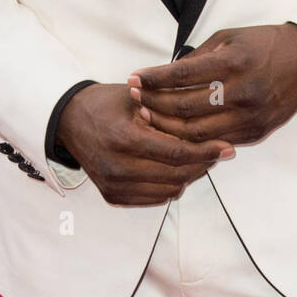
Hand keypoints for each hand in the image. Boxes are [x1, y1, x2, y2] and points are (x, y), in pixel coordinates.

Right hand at [57, 82, 234, 206]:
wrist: (69, 120)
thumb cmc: (106, 103)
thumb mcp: (137, 97)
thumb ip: (169, 110)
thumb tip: (210, 118)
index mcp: (124, 137)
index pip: (176, 153)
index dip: (206, 152)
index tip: (227, 147)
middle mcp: (117, 166)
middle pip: (176, 175)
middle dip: (203, 165)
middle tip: (220, 152)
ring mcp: (113, 185)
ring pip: (168, 190)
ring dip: (189, 177)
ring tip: (200, 159)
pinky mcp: (112, 196)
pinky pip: (154, 199)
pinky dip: (170, 186)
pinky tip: (178, 169)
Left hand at [128, 23, 296, 148]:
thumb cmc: (265, 44)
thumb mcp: (230, 38)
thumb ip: (198, 57)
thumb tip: (166, 74)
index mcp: (234, 63)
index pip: (182, 75)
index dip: (153, 79)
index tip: (133, 79)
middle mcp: (243, 92)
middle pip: (185, 107)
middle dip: (153, 104)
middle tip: (135, 99)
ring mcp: (250, 117)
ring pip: (196, 133)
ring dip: (167, 127)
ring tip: (148, 117)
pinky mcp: (256, 133)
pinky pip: (215, 142)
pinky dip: (191, 139)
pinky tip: (175, 131)